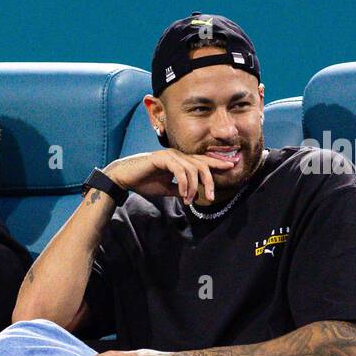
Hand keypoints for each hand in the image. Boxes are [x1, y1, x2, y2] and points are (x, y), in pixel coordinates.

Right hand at [102, 149, 235, 205]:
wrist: (124, 178)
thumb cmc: (143, 182)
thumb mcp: (165, 189)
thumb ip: (179, 190)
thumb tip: (190, 196)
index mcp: (180, 161)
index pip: (202, 161)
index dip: (217, 163)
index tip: (231, 166)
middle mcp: (177, 156)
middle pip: (201, 164)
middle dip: (209, 180)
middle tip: (210, 197)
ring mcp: (170, 156)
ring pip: (192, 168)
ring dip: (193, 187)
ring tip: (189, 200)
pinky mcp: (162, 158)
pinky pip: (180, 170)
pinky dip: (184, 183)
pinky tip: (182, 194)